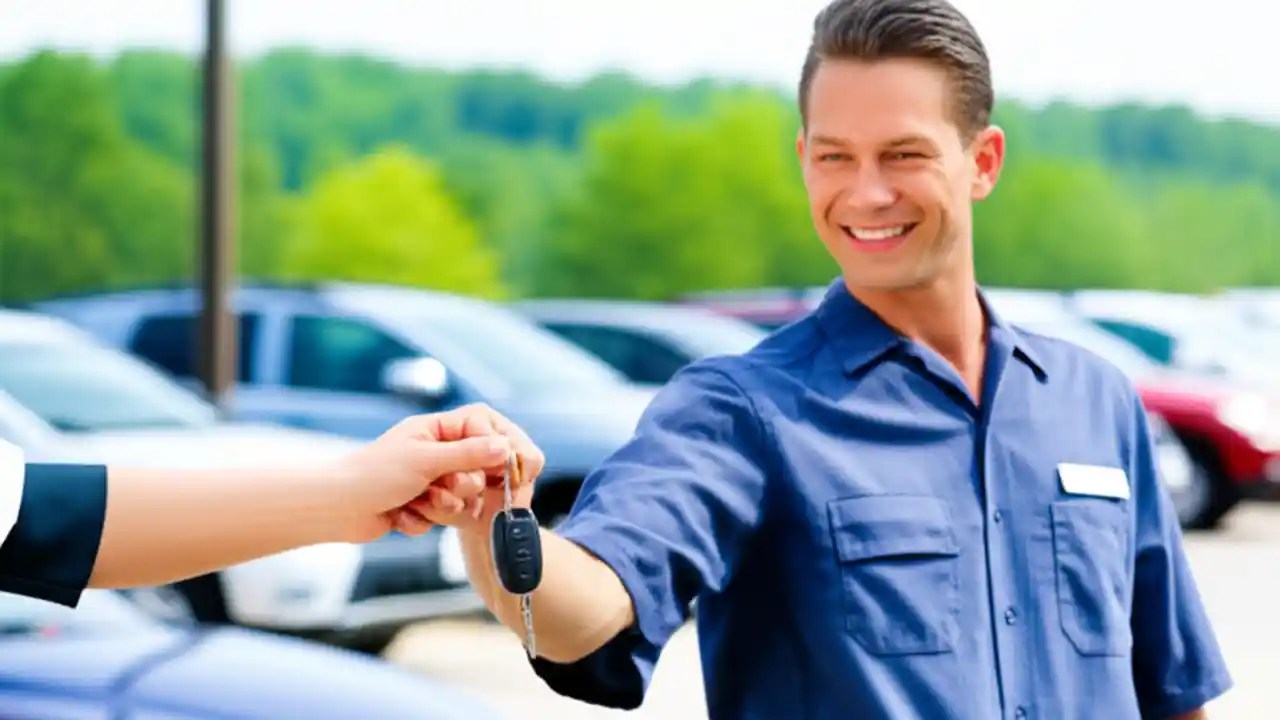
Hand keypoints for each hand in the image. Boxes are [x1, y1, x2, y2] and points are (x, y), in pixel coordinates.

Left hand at [331, 403, 542, 542]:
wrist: (337, 509)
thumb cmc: (373, 475)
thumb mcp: (425, 460)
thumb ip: (468, 454)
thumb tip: (505, 448)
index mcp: (436, 430)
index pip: (482, 431)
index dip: (493, 451)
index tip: (500, 468)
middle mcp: (436, 453)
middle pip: (478, 470)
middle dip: (460, 486)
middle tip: (440, 487)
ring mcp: (430, 481)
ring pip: (463, 499)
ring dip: (441, 507)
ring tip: (416, 502)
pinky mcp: (423, 506)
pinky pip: (444, 517)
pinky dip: (423, 520)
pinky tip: (401, 515)